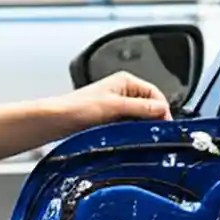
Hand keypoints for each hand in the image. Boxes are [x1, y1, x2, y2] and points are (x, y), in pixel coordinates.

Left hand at [58, 70, 172, 128]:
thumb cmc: (76, 108)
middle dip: (151, 120)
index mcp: (126, 81)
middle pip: (149, 106)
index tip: (164, 127)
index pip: (156, 94)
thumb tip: (162, 110)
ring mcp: (116, 104)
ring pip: (139, 118)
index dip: (162, 110)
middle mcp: (122, 91)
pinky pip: (128, 125)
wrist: (55, 120)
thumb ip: (141, 108)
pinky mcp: (109, 118)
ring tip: (136, 136)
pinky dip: (130, 132)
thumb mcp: (114, 107)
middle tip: (151, 134)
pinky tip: (126, 138)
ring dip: (139, 127)